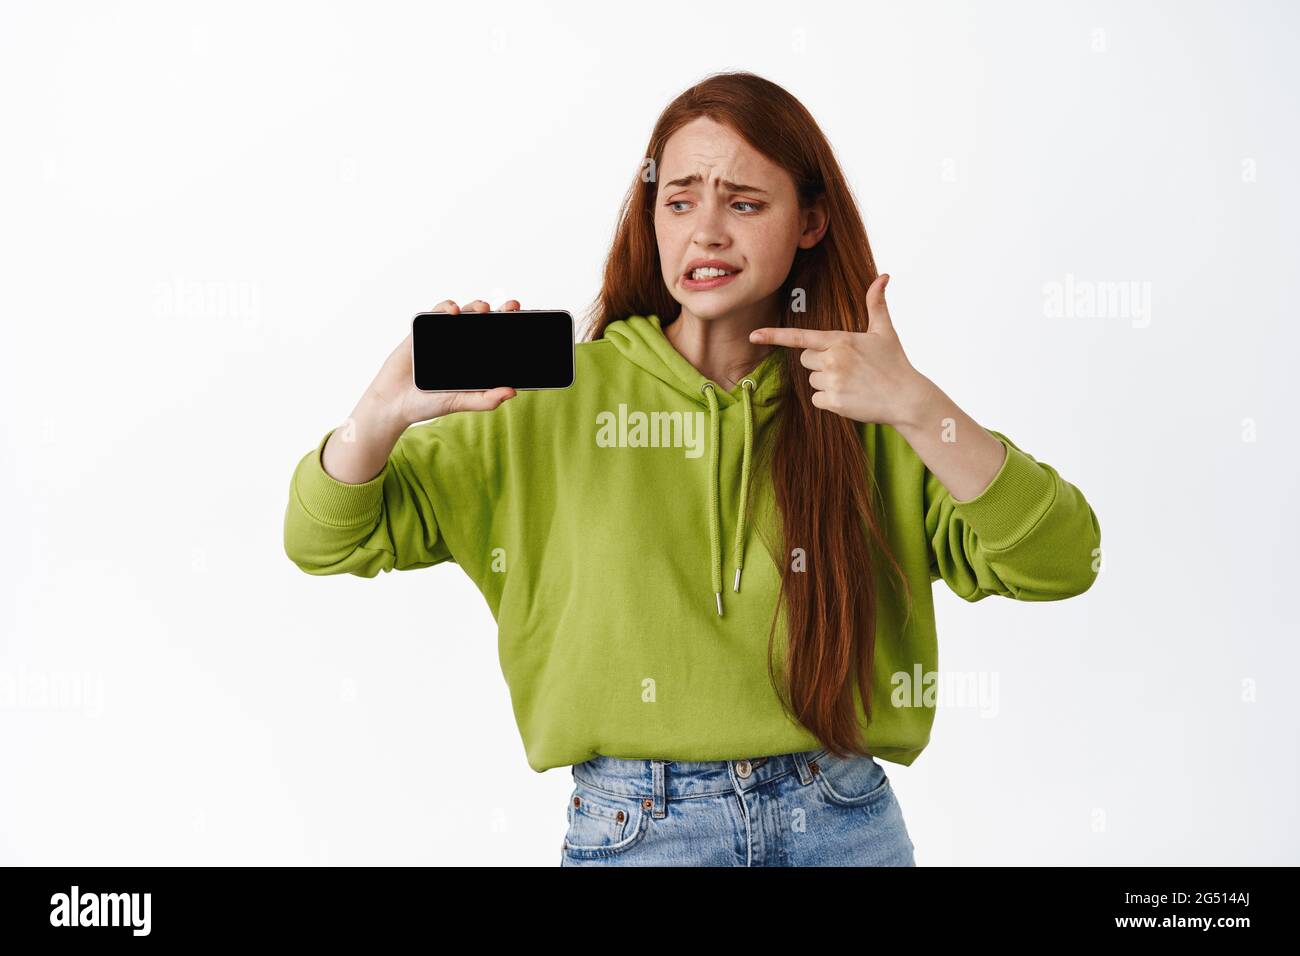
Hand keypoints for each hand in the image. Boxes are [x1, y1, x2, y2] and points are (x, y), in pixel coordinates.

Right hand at [367, 298, 520, 428]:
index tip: (524, 321)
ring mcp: (442, 336)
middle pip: (483, 322)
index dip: (510, 328)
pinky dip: (446, 307)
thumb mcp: (461, 402)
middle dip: (500, 311)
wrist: (394, 403)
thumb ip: (486, 400)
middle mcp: (460, 345)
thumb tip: (512, 392)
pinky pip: (435, 312)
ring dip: (475, 306)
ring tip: (484, 309)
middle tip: (513, 307)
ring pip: (463, 313)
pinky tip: (454, 312)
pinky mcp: (423, 331)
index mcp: (473, 359)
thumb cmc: (427, 403)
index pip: (496, 339)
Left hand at [749, 274, 933, 428]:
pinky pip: (817, 400)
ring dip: (827, 382)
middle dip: (820, 362)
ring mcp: (832, 381)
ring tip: (853, 383)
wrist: (907, 398)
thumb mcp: (885, 331)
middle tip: (847, 367)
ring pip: (812, 380)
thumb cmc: (895, 363)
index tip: (753, 335)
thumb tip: (883, 276)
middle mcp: (833, 359)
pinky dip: (830, 401)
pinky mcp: (834, 402)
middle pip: (806, 359)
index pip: (800, 337)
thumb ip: (876, 303)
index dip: (774, 336)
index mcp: (840, 340)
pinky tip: (850, 397)